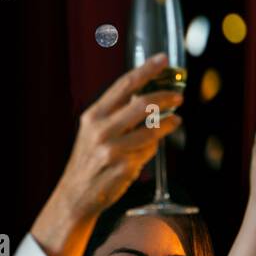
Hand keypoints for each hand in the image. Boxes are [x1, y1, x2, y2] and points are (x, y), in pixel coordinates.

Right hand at [50, 54, 183, 219]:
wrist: (76, 195)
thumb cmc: (90, 161)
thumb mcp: (94, 132)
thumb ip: (116, 115)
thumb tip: (144, 98)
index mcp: (94, 116)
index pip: (124, 85)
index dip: (146, 70)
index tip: (163, 60)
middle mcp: (101, 130)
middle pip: (142, 104)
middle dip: (165, 97)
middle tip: (179, 96)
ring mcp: (113, 150)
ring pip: (151, 130)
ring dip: (168, 124)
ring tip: (176, 120)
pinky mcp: (124, 168)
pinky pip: (148, 152)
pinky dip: (153, 148)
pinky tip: (152, 147)